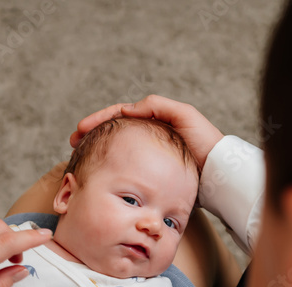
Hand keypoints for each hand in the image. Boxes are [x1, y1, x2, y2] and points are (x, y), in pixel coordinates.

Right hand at [70, 95, 223, 168]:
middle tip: (73, 142)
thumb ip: (159, 106)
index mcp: (154, 120)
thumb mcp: (185, 116)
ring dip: (97, 149)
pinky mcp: (151, 173)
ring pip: (117, 148)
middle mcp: (149, 135)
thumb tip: (130, 109)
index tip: (80, 130)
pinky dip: (111, 165)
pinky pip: (126, 166)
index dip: (98, 120)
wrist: (218, 174)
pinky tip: (100, 170)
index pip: (119, 114)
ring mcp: (148, 155)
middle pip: (114, 130)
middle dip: (91, 134)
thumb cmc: (205, 143)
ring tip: (80, 155)